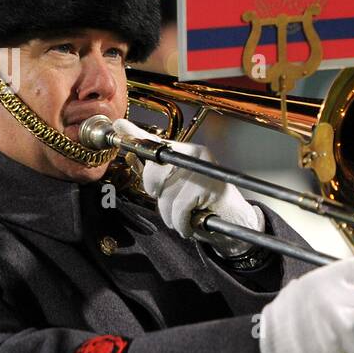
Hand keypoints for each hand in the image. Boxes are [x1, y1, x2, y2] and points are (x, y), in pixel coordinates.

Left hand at [113, 119, 261, 255]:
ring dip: (172, 216)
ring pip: (166, 196)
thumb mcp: (176, 186)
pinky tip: (192, 225)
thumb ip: (153, 167)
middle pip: (155, 171)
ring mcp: (204, 169)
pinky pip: (180, 209)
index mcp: (187, 150)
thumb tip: (126, 136)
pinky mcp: (211, 187)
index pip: (156, 143)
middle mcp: (196, 153)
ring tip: (188, 216)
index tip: (118, 127)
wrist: (234, 222)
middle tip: (174, 205)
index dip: (134, 136)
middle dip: (159, 196)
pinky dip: (182, 224)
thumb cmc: (202, 204)